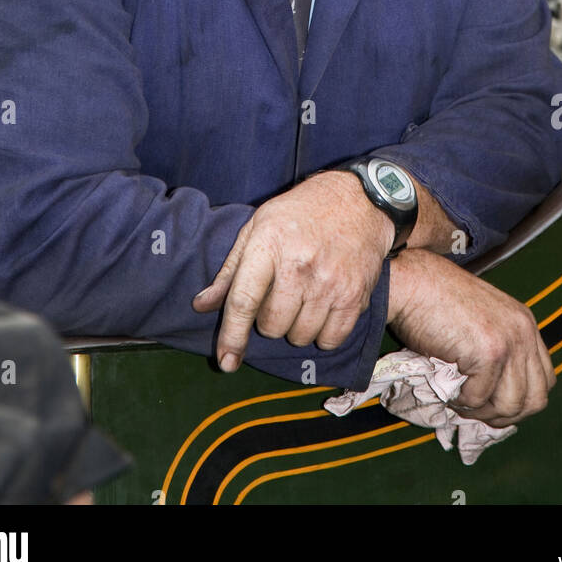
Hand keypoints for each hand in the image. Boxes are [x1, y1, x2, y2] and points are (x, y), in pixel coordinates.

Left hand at [192, 171, 393, 370]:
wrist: (359, 200)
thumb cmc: (301, 213)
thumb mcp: (258, 227)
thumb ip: (231, 270)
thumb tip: (201, 306)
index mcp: (268, 244)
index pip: (243, 301)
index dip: (232, 336)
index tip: (226, 361)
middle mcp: (299, 265)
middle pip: (272, 325)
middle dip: (269, 320)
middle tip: (280, 295)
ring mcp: (329, 282)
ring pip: (300, 336)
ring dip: (296, 327)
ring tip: (303, 298)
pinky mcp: (355, 295)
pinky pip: (330, 339)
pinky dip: (323, 334)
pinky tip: (322, 309)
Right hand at [387, 248, 555, 426]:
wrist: (412, 282)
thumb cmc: (435, 301)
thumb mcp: (481, 321)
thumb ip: (498, 352)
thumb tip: (497, 401)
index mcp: (525, 323)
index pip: (545, 380)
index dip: (521, 400)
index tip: (494, 405)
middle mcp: (524, 331)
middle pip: (536, 399)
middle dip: (505, 415)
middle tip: (477, 411)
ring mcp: (509, 342)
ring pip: (510, 405)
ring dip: (482, 410)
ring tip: (459, 398)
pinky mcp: (489, 353)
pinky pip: (478, 398)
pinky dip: (459, 399)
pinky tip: (446, 383)